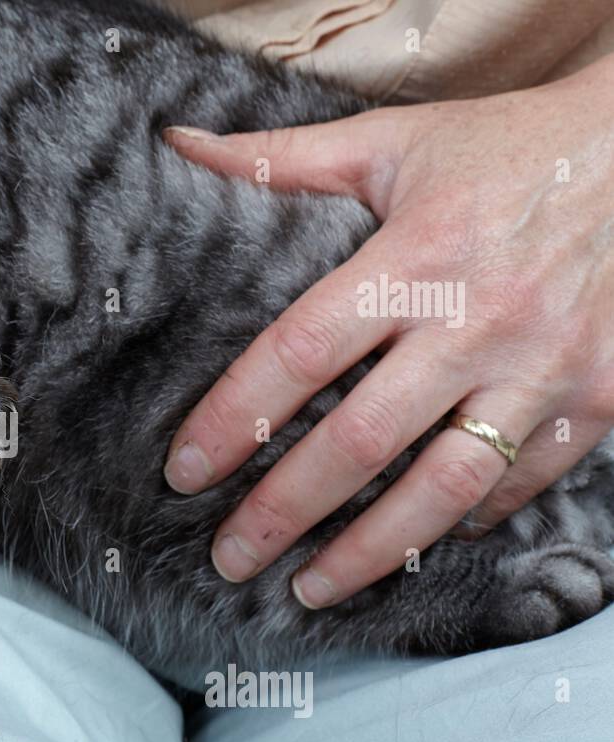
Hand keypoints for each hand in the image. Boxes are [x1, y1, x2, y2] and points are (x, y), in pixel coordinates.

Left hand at [162, 54, 613, 608]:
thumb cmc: (504, 149)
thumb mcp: (393, 141)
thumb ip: (281, 160)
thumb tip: (180, 146)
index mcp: (415, 257)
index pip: (299, 355)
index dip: (233, 419)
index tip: (185, 472)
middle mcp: (478, 320)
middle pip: (361, 440)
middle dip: (284, 511)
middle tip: (230, 557)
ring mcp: (544, 366)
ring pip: (444, 484)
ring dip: (371, 549)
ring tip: (309, 589)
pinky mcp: (599, 397)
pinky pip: (523, 481)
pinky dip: (468, 520)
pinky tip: (419, 543)